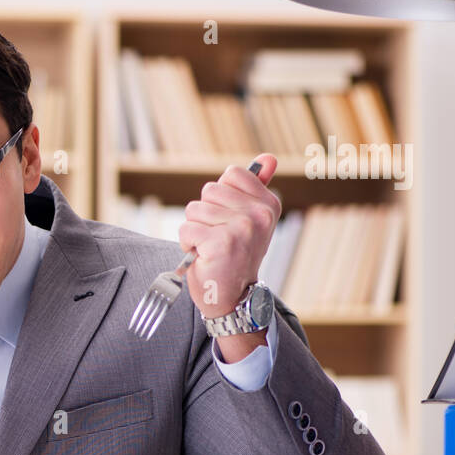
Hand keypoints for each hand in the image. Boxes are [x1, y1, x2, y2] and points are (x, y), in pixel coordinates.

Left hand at [177, 155, 280, 319]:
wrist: (232, 297)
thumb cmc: (235, 256)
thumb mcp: (250, 220)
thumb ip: (256, 188)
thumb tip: (268, 158)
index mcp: (268, 205)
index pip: (231, 175)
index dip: (220, 197)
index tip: (230, 220)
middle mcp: (259, 215)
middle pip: (209, 190)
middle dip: (205, 214)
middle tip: (218, 238)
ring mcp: (241, 228)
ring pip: (194, 209)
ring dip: (194, 230)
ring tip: (210, 248)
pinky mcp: (220, 243)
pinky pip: (186, 228)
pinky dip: (187, 243)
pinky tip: (203, 256)